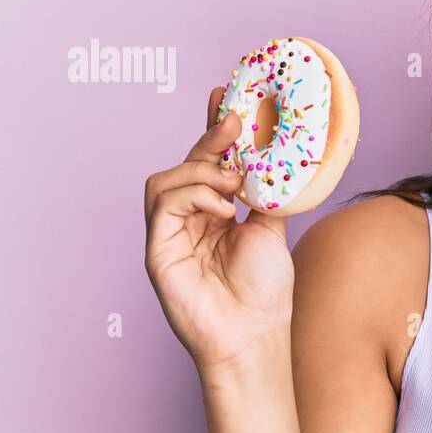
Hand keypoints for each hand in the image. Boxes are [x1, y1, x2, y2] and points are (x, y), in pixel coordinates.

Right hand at [144, 86, 294, 371]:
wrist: (255, 335)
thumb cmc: (264, 291)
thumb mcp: (271, 228)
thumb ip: (265, 192)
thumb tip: (273, 155)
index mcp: (212, 212)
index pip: (207, 161)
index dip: (212, 129)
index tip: (225, 97)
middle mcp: (187, 220)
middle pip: (185, 163)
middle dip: (210, 138)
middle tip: (236, 121)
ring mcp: (169, 235)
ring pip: (166, 179)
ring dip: (202, 170)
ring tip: (235, 185)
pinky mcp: (158, 251)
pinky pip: (163, 204)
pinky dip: (194, 195)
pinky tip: (223, 208)